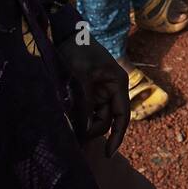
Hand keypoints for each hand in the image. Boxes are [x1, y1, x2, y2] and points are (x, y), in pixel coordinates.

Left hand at [56, 37, 129, 156]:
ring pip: (93, 117)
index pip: (122, 116)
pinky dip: (77, 117)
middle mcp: (111, 90)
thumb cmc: (79, 50)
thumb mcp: (83, 75)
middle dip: (93, 130)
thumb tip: (84, 128)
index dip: (117, 136)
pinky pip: (84, 111)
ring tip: (68, 131)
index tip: (108, 154)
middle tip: (75, 139)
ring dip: (83, 124)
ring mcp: (98, 92)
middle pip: (106, 120)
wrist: (65, 35)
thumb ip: (86, 101)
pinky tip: (68, 122)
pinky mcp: (86, 92)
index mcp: (118, 84)